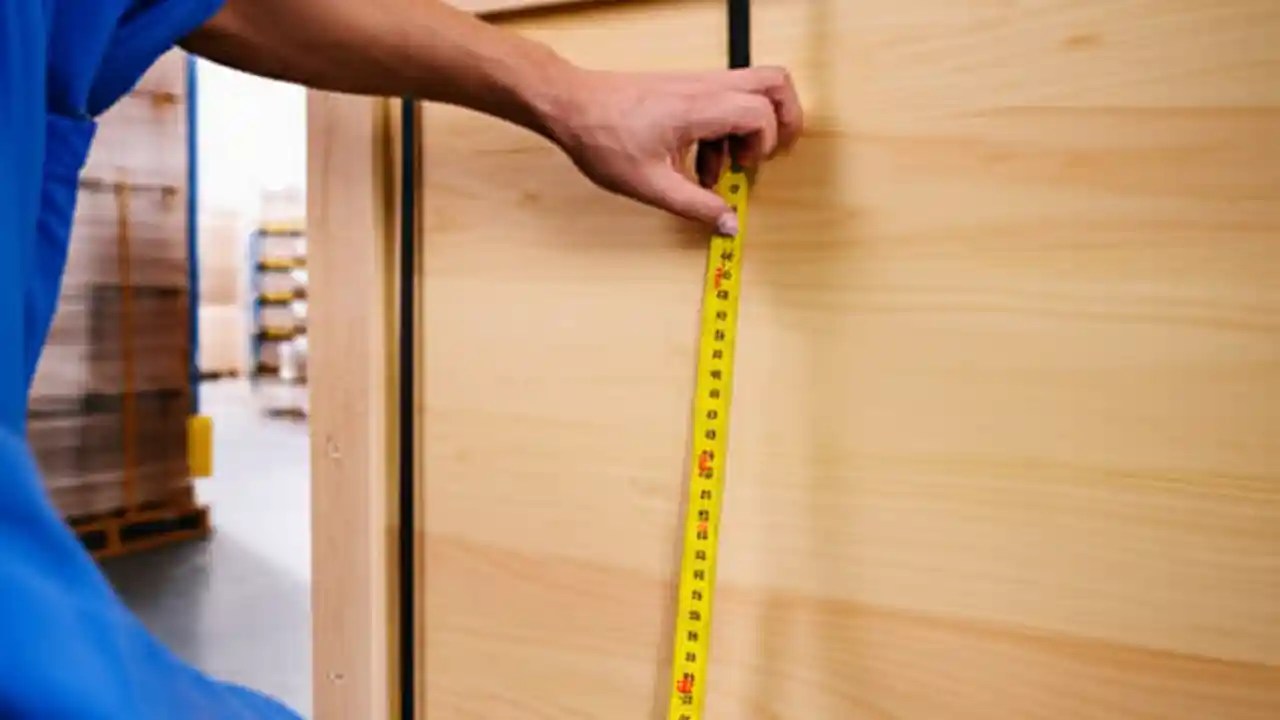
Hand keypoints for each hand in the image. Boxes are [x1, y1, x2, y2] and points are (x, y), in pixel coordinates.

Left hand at [546, 66, 802, 234]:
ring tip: (719, 168)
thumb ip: (696, 207)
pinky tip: (697, 163)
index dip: (764, 145)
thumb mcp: (650, 184)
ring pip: (751, 90)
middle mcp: (705, 86)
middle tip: (771, 154)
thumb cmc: (602, 137)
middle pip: (774, 82)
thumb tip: (729, 225)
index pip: (762, 113)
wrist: (570, 105)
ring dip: (749, 130)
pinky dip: (725, 129)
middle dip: (785, 119)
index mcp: (700, 107)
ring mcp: (696, 83)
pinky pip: (725, 100)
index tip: (743, 171)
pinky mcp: (685, 87)